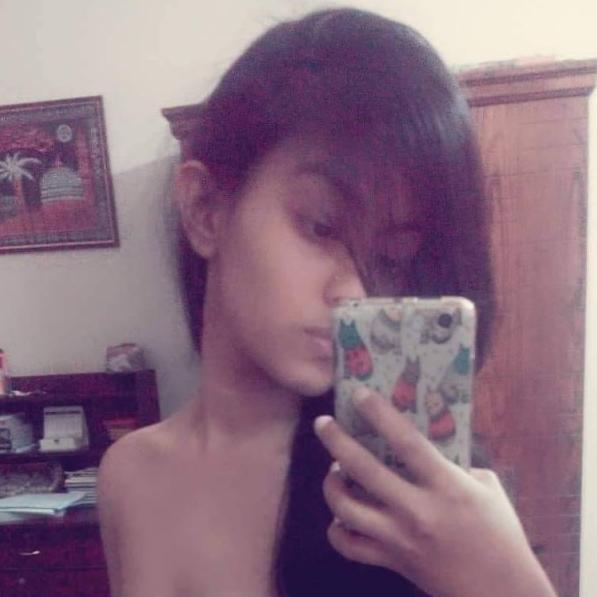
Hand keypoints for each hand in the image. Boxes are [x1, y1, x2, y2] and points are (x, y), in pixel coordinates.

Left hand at [313, 386, 556, 596]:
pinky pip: (349, 546)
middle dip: (336, 441)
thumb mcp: (487, 487)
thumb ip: (457, 463)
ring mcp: (400, 539)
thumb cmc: (501, 534)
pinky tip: (342, 514)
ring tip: (334, 470)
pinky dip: (337, 528)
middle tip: (323, 423)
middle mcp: (417, 511)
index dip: (379, 414)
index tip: (359, 394)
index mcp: (447, 486)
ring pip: (346, 509)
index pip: (406, 441)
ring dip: (331, 485)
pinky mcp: (391, 561)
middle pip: (363, 470)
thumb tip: (429, 440)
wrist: (502, 593)